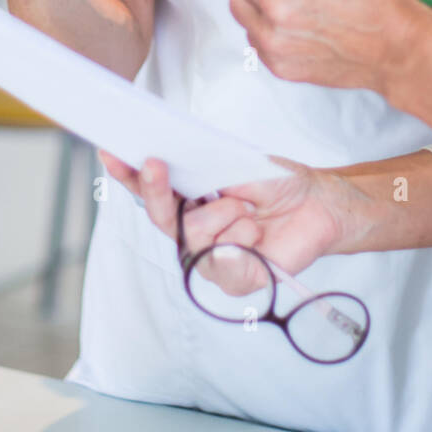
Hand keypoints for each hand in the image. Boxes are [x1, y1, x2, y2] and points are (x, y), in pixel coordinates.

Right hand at [97, 151, 371, 294]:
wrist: (320, 203)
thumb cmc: (279, 182)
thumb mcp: (237, 162)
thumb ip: (202, 165)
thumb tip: (169, 153)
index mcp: (191, 199)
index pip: (151, 189)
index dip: (127, 172)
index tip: (110, 151)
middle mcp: (195, 230)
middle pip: (159, 216)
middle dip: (155, 188)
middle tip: (156, 163)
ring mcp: (211, 259)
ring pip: (191, 235)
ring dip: (221, 212)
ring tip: (248, 206)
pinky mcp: (233, 281)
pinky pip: (220, 260)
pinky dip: (240, 236)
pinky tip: (257, 229)